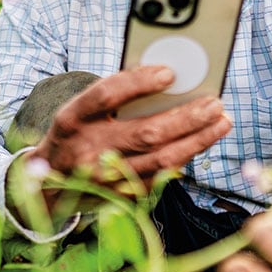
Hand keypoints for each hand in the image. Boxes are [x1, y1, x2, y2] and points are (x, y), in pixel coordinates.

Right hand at [18, 65, 231, 210]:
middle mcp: (87, 152)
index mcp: (72, 120)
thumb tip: (166, 78)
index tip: (169, 73)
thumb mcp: (81, 111)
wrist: (50, 187)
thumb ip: (115, 96)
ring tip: (221, 122)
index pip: (106, 95)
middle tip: (215, 103)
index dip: (139, 83)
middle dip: (187, 118)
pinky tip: (200, 143)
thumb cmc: (76, 136)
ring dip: (197, 141)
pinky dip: (185, 158)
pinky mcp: (122, 199)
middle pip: (146, 133)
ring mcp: (105, 180)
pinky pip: (162, 176)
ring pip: (162, 161)